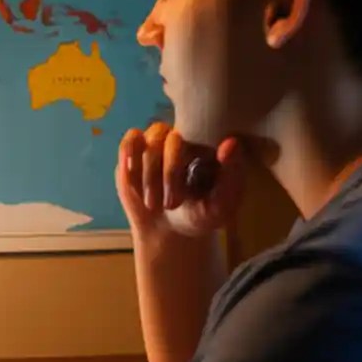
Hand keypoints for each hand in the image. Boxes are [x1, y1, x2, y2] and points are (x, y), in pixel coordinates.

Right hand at [115, 122, 245, 239]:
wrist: (170, 231)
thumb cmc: (201, 215)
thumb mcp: (223, 204)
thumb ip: (233, 174)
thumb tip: (231, 142)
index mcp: (208, 143)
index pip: (200, 130)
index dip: (193, 153)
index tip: (194, 180)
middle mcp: (182, 137)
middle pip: (170, 138)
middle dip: (169, 173)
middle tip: (171, 205)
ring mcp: (156, 143)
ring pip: (149, 141)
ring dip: (149, 175)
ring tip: (152, 204)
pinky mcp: (133, 153)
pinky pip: (128, 144)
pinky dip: (129, 157)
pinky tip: (133, 177)